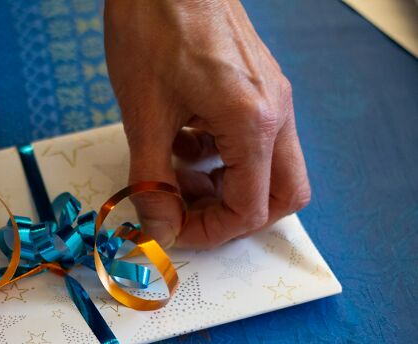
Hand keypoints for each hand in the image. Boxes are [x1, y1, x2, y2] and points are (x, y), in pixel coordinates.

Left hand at [104, 0, 310, 247]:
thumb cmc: (152, 28)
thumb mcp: (144, 115)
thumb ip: (152, 182)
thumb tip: (161, 229)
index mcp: (253, 122)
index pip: (251, 209)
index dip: (209, 232)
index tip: (172, 230)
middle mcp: (275, 110)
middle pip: (283, 194)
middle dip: (235, 214)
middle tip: (188, 212)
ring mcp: (271, 95)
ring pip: (269, 167)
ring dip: (225, 184)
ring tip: (174, 175)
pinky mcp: (257, 84)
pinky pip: (253, 137)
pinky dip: (220, 154)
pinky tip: (180, 141)